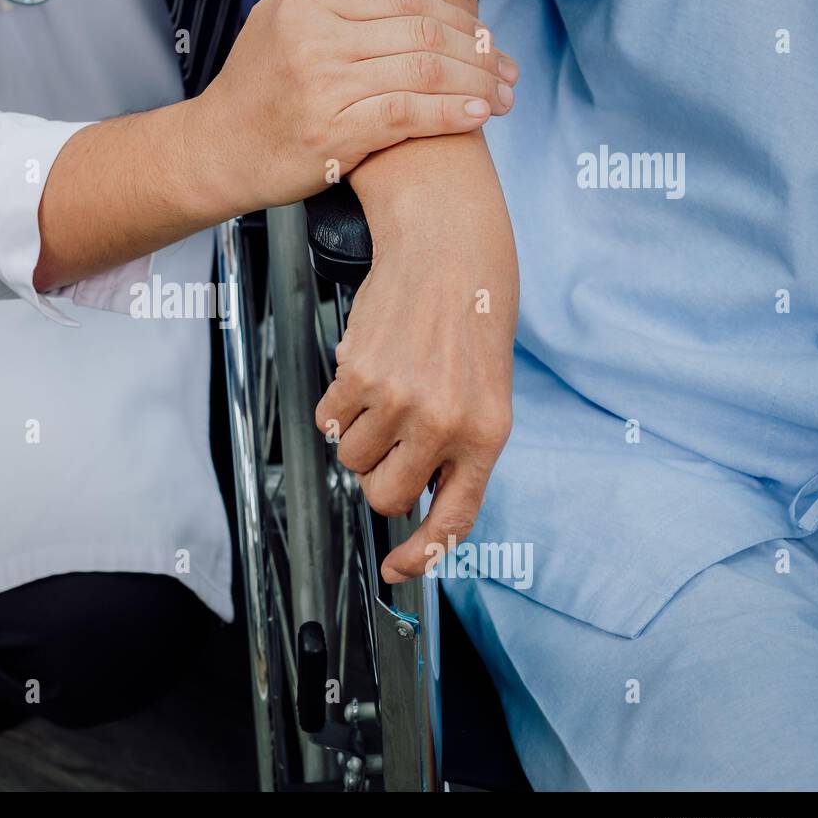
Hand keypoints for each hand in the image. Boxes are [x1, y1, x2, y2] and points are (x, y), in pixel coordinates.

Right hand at [191, 0, 516, 213]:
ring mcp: (326, 87)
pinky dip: (450, 113)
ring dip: (477, 84)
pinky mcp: (334, 134)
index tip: (488, 38)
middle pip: (423, 33)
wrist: (216, 151)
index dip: (458, 17)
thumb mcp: (276, 14)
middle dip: (479, 52)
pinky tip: (477, 115)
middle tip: (510, 71)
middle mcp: (318, 41)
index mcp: (310, 5)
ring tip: (505, 97)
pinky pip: (408, 115)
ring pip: (423, 72)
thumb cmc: (251, 86)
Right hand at [314, 136, 517, 580]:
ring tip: (383, 393)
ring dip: (357, 435)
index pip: (452, 517)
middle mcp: (445, 423)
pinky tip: (364, 372)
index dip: (421, 553)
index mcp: (487, 434)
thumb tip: (419, 492)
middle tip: (387, 445)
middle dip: (378, 479)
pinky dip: (338, 404)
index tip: (397, 569)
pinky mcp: (361, 375)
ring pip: (352, 458)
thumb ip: (459, 445)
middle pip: (385, 495)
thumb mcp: (487, 389)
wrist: (447, 248)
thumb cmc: (470, 314)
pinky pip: (330, 419)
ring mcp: (400, 401)